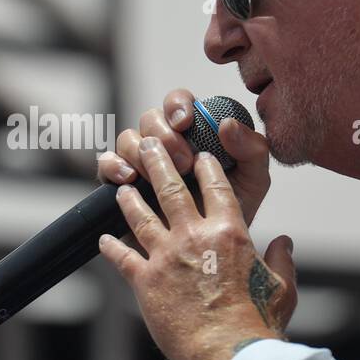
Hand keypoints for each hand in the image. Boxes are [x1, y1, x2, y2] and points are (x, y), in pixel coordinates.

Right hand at [95, 88, 272, 226]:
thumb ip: (252, 150)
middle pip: (149, 118)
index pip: (178, 102)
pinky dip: (114, 166)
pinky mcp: (120, 183)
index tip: (186, 122)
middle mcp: (164, 142)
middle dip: (164, 136)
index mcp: (193, 132)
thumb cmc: (231, 214)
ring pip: (127, 138)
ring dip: (140, 152)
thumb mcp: (252, 182)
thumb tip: (227, 125)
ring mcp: (141, 162)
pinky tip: (128, 179)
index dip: (178, 105)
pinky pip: (106, 163)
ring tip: (155, 175)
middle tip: (183, 162)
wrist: (210, 257)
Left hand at [97, 136, 297, 359]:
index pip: (217, 187)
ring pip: (141, 217)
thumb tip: (284, 243)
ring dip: (130, 199)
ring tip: (122, 185)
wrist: (227, 355)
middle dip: (158, 163)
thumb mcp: (283, 288)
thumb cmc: (257, 324)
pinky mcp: (145, 281)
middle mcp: (195, 237)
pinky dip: (110, 246)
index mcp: (231, 233)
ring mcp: (166, 257)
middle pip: (171, 189)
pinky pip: (122, 257)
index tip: (200, 156)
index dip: (208, 167)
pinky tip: (103, 238)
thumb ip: (282, 260)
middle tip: (148, 144)